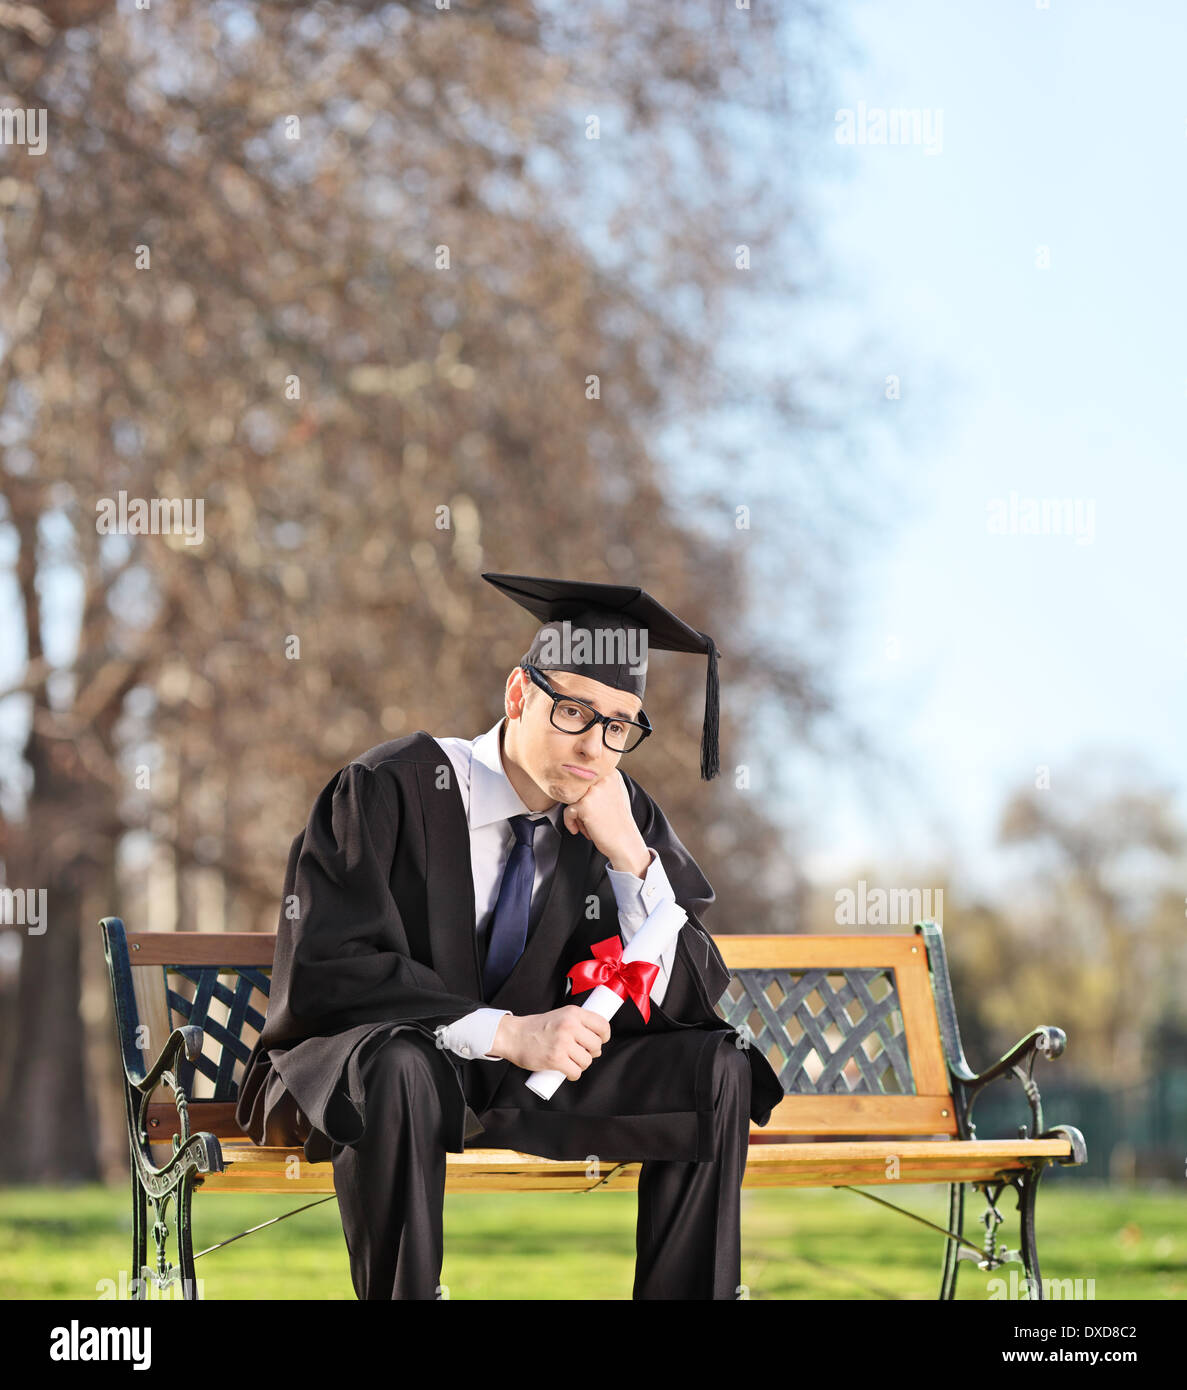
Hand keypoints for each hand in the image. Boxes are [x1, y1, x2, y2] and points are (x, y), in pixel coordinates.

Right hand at [489, 1006, 611, 1079]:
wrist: (514, 1035)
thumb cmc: (536, 1027)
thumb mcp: (560, 1015)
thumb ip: (576, 1022)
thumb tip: (595, 1036)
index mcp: (573, 1013)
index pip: (602, 1025)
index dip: (604, 1036)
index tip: (600, 1040)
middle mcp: (570, 1026)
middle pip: (596, 1045)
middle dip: (591, 1052)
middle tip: (581, 1052)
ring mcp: (563, 1043)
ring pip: (587, 1061)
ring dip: (581, 1064)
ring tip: (571, 1061)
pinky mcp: (556, 1059)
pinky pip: (576, 1072)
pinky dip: (573, 1074)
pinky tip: (567, 1071)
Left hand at [562, 770, 649, 875]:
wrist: (625, 843)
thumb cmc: (619, 821)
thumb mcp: (617, 793)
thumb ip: (602, 782)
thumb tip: (581, 775)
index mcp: (611, 773)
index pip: (586, 779)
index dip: (587, 796)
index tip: (595, 809)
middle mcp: (603, 779)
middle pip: (578, 789)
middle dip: (582, 805)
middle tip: (592, 819)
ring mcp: (593, 791)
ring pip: (572, 799)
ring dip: (578, 815)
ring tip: (590, 825)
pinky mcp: (584, 804)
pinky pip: (568, 811)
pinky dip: (570, 823)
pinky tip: (581, 831)